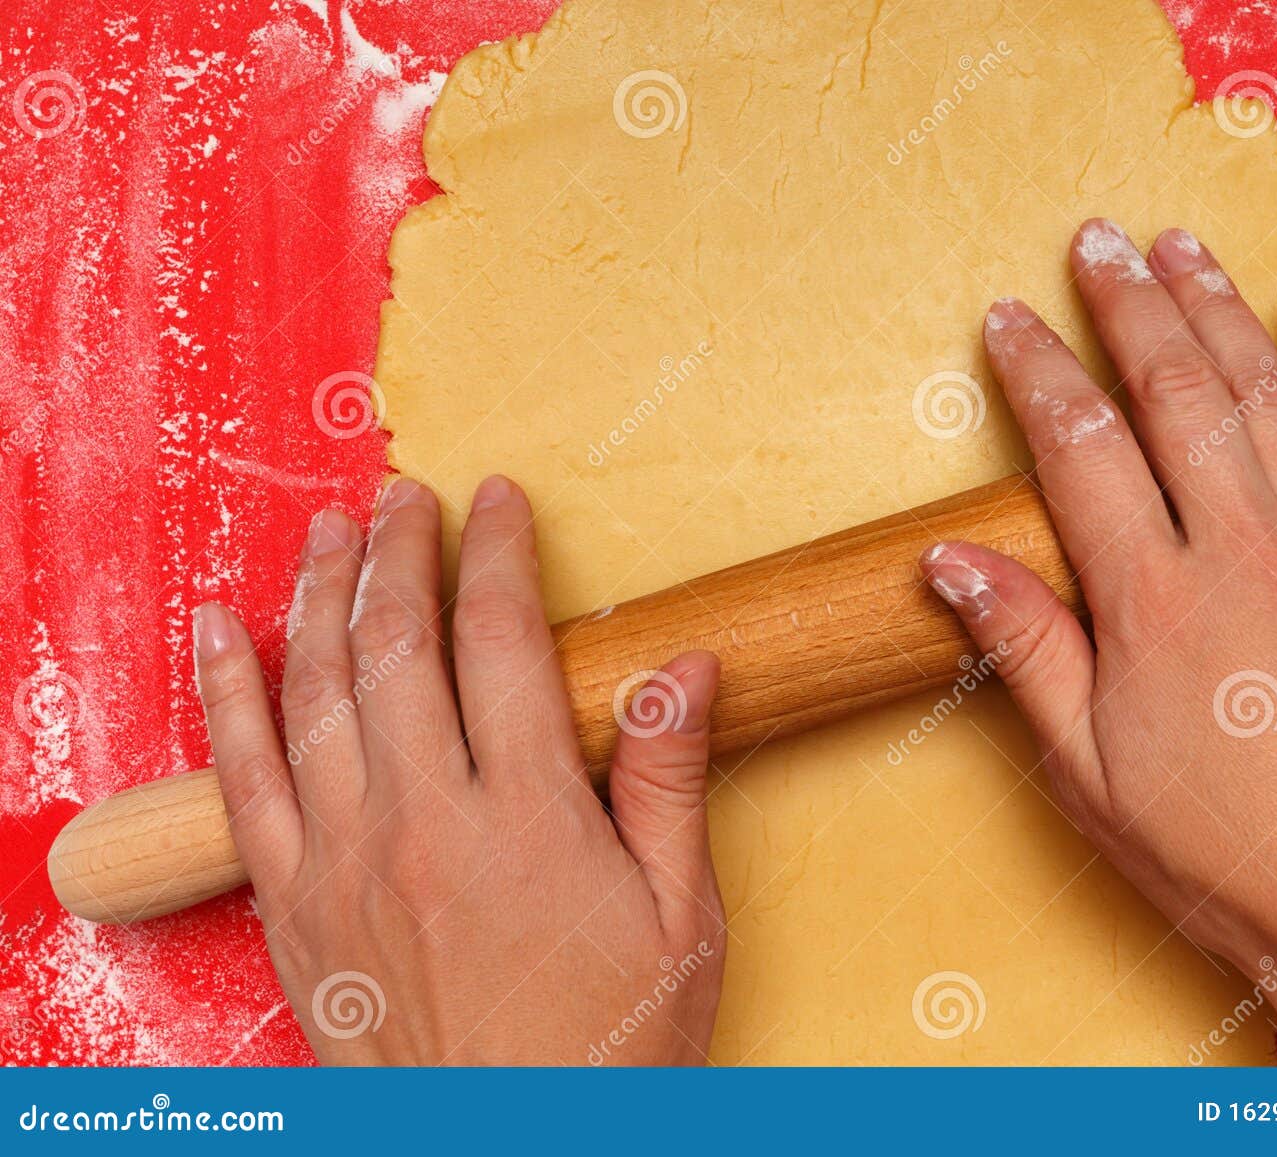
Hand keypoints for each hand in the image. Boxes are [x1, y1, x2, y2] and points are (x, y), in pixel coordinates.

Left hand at [193, 475, 724, 1064]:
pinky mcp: (296, 907)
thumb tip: (686, 665)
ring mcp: (346, 862)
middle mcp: (425, 822)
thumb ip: (670, 782)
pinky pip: (241, 780)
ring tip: (329, 526)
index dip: (498, 553)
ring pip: (316, 692)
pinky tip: (222, 632)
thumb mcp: (682, 919)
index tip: (498, 501)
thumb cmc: (612, 1049)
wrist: (516, 1154)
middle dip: (402, 550)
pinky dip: (227, 695)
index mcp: (529, 818)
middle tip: (408, 495)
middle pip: (398, 645)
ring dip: (319, 594)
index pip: (502, 640)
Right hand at [923, 219, 1276, 1064]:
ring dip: (1216, 307)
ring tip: (1176, 247)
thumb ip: (1026, 650)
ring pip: (1267, 389)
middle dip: (1124, 306)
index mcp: (1156, 603)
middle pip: (1173, 392)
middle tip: (1091, 242)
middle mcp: (1247, 548)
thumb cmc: (1230, 854)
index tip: (1008, 321)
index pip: (1079, 448)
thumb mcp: (1092, 773)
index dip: (1037, 372)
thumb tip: (950, 560)